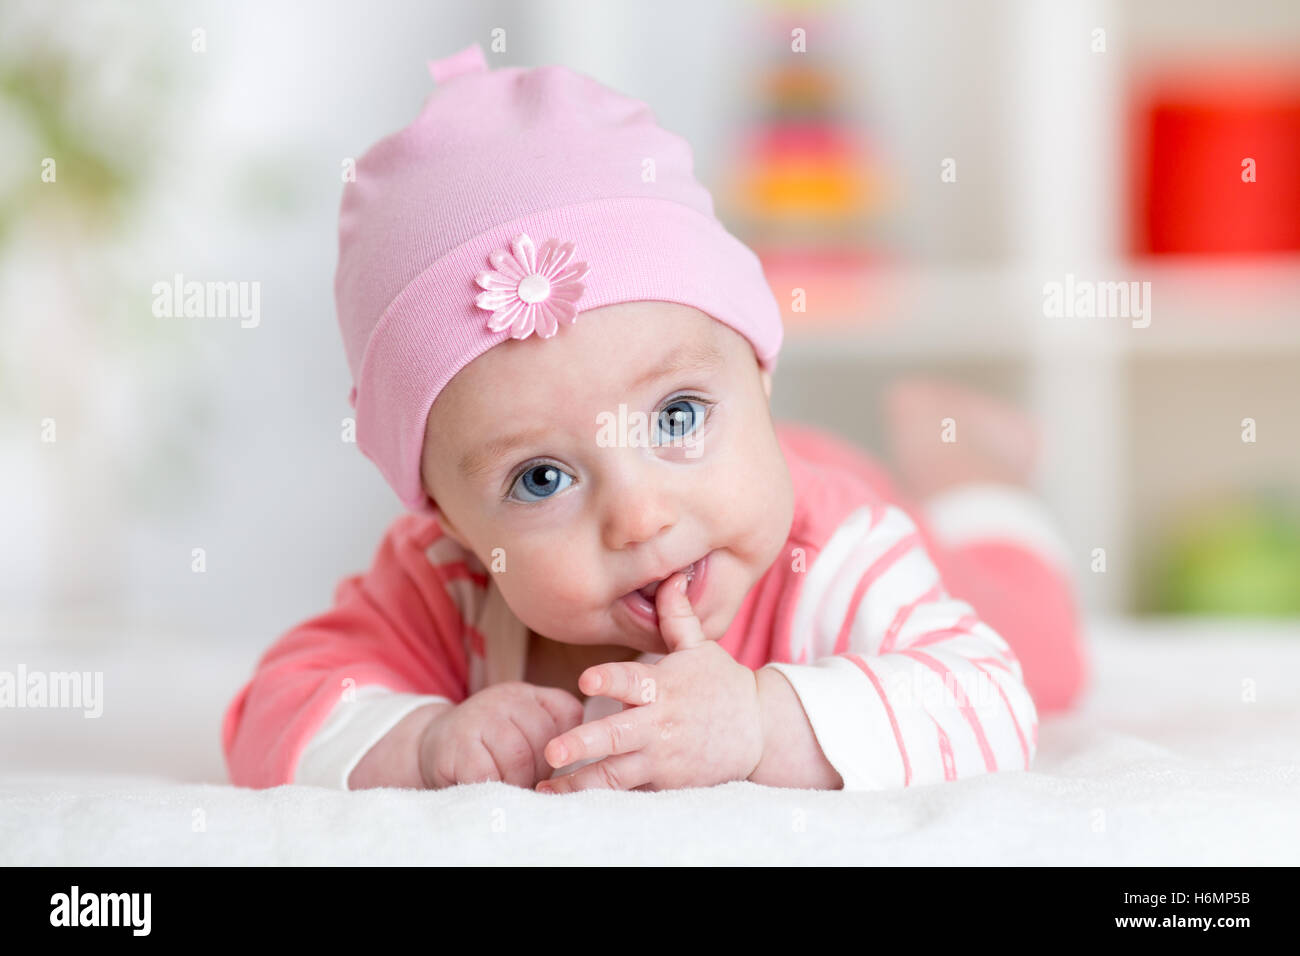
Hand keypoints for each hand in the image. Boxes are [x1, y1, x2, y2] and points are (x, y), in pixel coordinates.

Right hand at [418, 681, 583, 788]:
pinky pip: (487, 773)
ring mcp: (481, 716)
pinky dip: (494, 789)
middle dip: (543, 772)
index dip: (567, 747)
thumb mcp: (524, 730)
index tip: (554, 765)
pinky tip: (492, 793)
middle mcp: (507, 698)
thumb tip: (581, 776)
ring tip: (513, 792)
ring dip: (519, 783)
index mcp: (530, 694)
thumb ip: (554, 740)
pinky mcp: (459, 744)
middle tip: (533, 787)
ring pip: (518, 757)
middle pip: (545, 739)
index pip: (568, 714)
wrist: (433, 741)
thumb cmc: (492, 746)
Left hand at [536, 570, 765, 792]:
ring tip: (546, 789)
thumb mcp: (700, 648)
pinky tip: (570, 805)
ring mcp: (662, 759)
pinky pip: (630, 795)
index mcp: (664, 687)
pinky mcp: (666, 784)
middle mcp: (659, 724)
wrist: (760, 732)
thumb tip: (670, 576)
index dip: (610, 678)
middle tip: (552, 750)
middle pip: (618, 735)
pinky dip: (601, 800)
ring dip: (580, 782)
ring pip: (617, 774)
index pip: (633, 680)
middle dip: (584, 743)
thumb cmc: (722, 685)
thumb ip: (676, 616)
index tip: (585, 678)